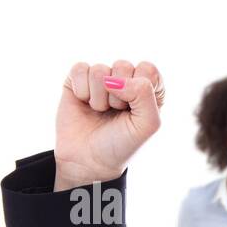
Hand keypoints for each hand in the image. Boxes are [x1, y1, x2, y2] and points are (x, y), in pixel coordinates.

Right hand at [54, 60, 163, 191]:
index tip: (134, 110)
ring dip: (99, 97)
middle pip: (123, 66)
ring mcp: (101, 78)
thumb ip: (145, 95)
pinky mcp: (78, 79)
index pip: (148, 69)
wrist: (89, 160)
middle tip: (116, 113)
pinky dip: (82, 90)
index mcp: (148, 89)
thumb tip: (115, 79)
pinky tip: (84, 103)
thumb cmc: (122, 144)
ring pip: (100, 70)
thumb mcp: (147, 125)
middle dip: (119, 96)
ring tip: (100, 111)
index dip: (139, 90)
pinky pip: (80, 69)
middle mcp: (126, 80)